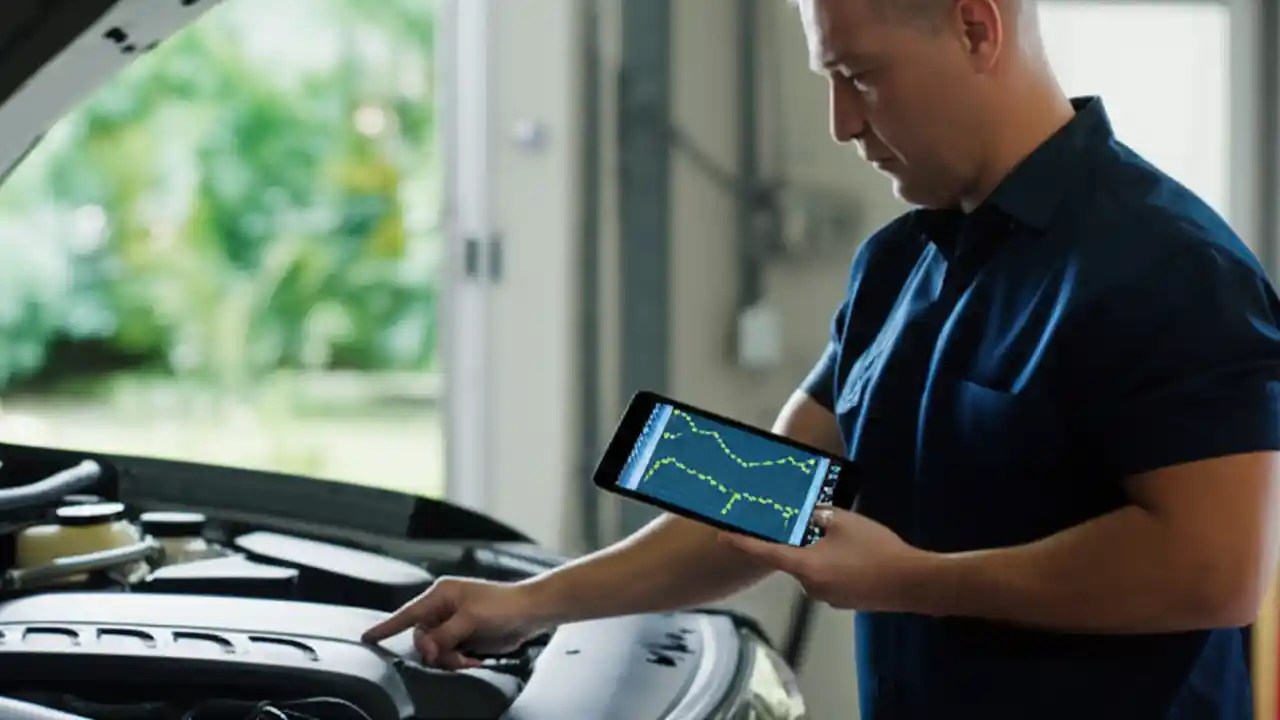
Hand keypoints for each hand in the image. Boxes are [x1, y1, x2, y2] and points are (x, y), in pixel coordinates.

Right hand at [361, 577, 549, 669]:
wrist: (529, 613)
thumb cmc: (502, 605)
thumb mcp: (470, 618)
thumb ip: (443, 634)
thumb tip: (425, 648)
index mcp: (441, 595)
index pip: (407, 613)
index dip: (386, 626)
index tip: (367, 637)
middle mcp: (443, 608)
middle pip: (421, 638)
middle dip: (435, 652)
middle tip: (453, 657)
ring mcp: (453, 624)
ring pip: (435, 650)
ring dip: (449, 659)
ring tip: (468, 660)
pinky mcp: (463, 638)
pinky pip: (449, 655)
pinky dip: (458, 662)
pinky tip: (473, 661)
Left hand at [719, 507, 937, 612]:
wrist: (912, 583)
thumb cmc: (876, 549)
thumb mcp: (843, 522)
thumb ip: (817, 517)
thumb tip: (805, 516)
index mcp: (805, 566)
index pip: (765, 552)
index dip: (742, 542)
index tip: (722, 535)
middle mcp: (810, 586)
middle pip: (790, 559)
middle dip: (790, 540)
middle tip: (795, 520)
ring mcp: (826, 597)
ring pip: (810, 567)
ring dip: (813, 551)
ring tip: (837, 535)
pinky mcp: (842, 600)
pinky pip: (826, 576)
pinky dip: (828, 562)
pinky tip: (849, 553)